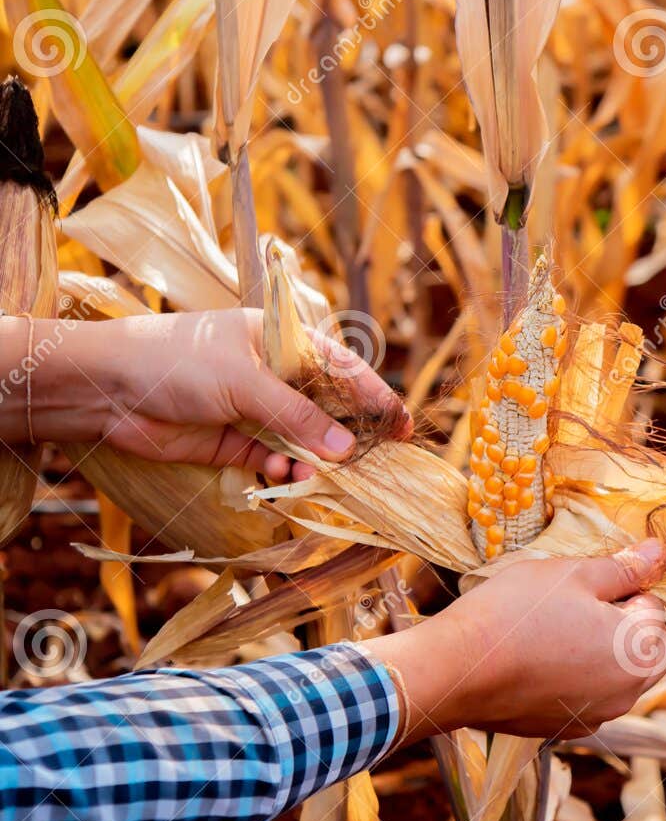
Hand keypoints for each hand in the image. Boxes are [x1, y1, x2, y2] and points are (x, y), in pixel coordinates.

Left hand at [28, 309, 409, 478]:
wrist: (106, 388)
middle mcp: (275, 375)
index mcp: (283, 341)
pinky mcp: (235, 443)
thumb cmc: (177, 360)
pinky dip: (283, 474)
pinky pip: (275, 462)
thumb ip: (298, 418)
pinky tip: (283, 479)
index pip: (344, 370)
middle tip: (372, 466)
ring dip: (315, 462)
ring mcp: (256, 410)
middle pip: (329, 410)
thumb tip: (346, 451)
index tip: (403, 428)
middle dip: (349, 438)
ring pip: (304, 442)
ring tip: (320, 479)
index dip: (376, 398)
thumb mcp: (247, 382)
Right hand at [367, 540, 665, 744]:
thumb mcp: (575, 575)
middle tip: (574, 601)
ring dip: (598, 650)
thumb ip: (625, 568)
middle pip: (645, 650)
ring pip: (614, 675)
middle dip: (622, 623)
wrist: (454, 671)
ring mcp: (596, 717)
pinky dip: (572, 676)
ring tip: (552, 627)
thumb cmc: (517, 614)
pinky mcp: (564, 730)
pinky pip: (585, 695)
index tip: (593, 581)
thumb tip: (660, 552)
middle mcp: (628, 695)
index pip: (661, 612)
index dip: (631, 589)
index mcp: (641, 654)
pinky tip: (537, 657)